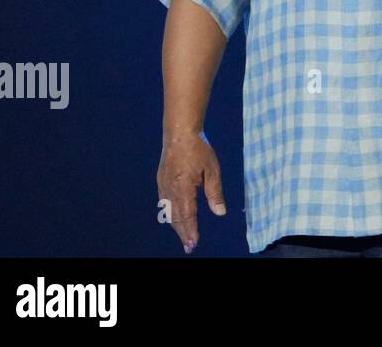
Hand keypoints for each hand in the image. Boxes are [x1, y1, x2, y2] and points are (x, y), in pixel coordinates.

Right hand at [157, 130, 225, 253]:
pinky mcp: (161, 180)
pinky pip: (164, 202)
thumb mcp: (212, 170)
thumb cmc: (199, 149)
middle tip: (189, 246)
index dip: (191, 231)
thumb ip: (215, 192)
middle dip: (183, 233)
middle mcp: (170, 189)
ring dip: (176, 225)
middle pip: (175, 217)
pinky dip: (170, 213)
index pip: (187, 215)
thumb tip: (220, 212)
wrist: (179, 133)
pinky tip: (175, 217)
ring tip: (184, 236)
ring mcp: (163, 185)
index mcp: (183, 187)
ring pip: (168, 211)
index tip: (193, 244)